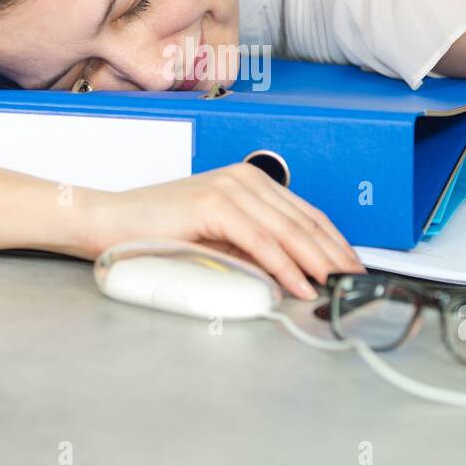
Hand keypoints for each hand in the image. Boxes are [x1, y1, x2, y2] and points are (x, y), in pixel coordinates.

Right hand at [81, 163, 363, 298]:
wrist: (109, 221)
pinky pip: (261, 241)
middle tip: (355, 284)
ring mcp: (229, 187)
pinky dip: (285, 267)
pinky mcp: (214, 203)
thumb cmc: (157, 231)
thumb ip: (252, 247)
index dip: (334, 242)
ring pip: (288, 231)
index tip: (352, 268)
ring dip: (317, 263)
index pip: (306, 213)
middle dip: (334, 255)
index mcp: (249, 180)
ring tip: (337, 288)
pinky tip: (301, 285)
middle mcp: (244, 178)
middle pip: (304, 221)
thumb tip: (294, 273)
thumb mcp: (217, 237)